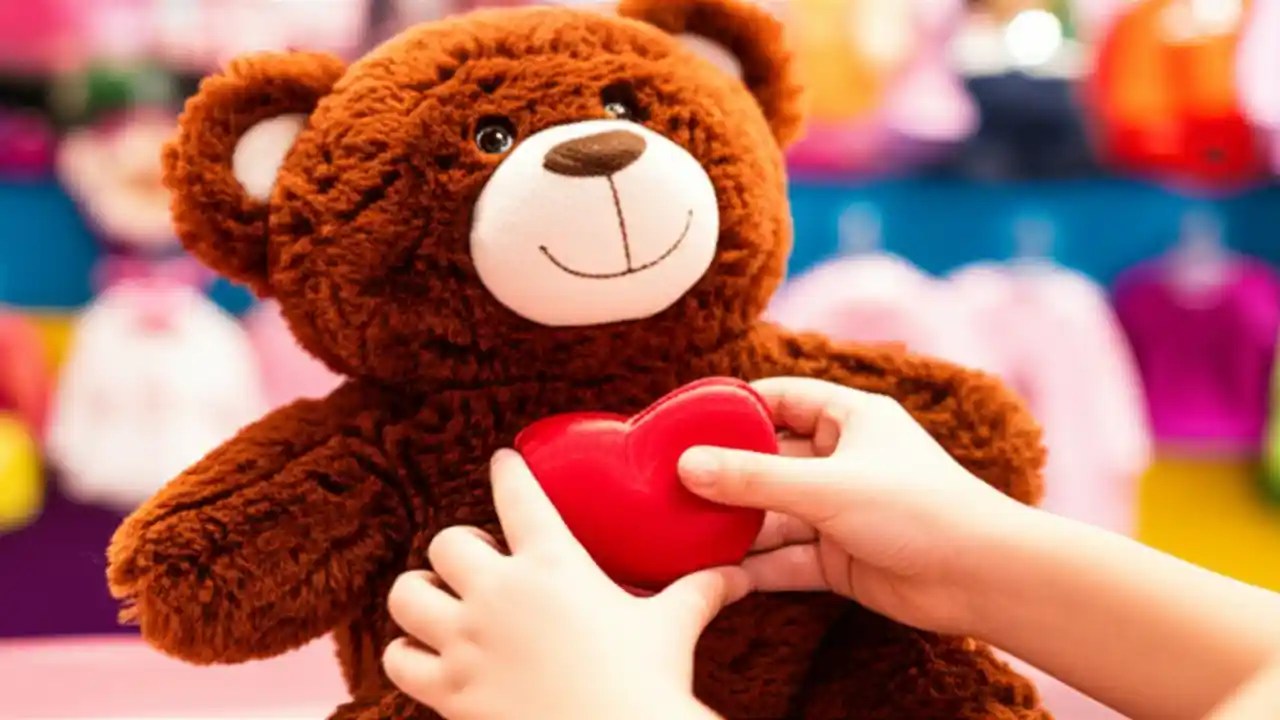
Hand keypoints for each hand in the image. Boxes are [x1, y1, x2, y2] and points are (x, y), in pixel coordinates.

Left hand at [383, 449, 740, 719]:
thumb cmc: (646, 684)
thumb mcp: (673, 627)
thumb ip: (699, 592)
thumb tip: (739, 575)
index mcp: (554, 564)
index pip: (516, 494)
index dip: (507, 470)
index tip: (503, 461)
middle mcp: (499, 593)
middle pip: (445, 543)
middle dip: (458, 550)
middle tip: (478, 562)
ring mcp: (467, 643)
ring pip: (407, 596)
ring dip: (419, 596)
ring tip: (437, 602)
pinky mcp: (449, 690)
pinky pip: (400, 660)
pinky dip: (407, 654)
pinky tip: (424, 653)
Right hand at [678, 376, 1029, 636]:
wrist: (982, 578)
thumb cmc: (918, 510)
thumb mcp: (825, 486)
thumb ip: (752, 478)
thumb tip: (685, 465)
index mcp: (849, 418)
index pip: (778, 398)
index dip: (732, 407)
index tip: (683, 421)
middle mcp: (841, 459)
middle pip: (767, 459)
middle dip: (722, 475)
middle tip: (667, 484)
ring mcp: (839, 511)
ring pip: (771, 512)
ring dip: (733, 524)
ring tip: (678, 532)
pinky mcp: (839, 557)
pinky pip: (785, 557)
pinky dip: (754, 566)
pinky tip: (713, 572)